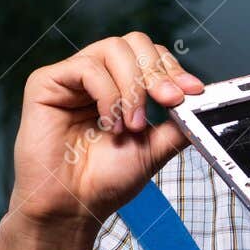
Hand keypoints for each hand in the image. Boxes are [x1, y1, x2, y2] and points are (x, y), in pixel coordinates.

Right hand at [7, 32, 203, 228]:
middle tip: (168, 101)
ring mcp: (71, 77)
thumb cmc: (104, 181)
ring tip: (132, 125)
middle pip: (133, 42)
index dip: (172, 68)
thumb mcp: (154, 148)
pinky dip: (108, 95)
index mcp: (119, 87)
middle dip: (156, 71)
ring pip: (113, 49)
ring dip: (132, 88)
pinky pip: (87, 68)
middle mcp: (96, 76)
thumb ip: (178, 123)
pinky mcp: (46, 82)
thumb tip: (203, 102)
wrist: (73, 207)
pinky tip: (109, 124)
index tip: (192, 91)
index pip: (149, 56)